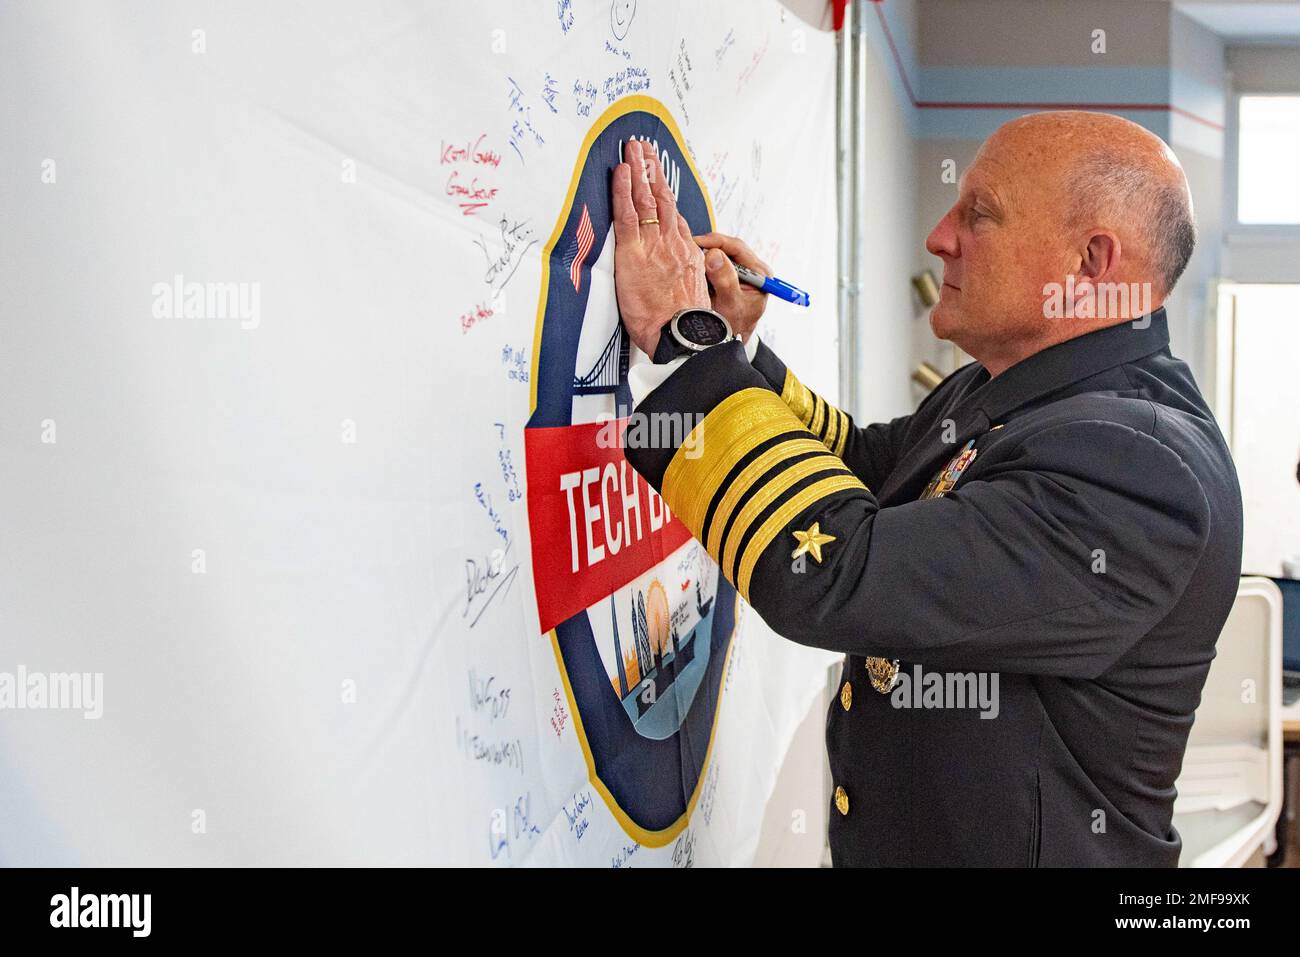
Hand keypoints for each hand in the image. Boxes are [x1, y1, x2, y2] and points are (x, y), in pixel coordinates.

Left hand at [611, 139, 709, 356]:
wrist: (683, 335)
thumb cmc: (685, 326)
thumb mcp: (692, 299)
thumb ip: (683, 281)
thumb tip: (674, 281)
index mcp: (688, 255)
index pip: (674, 219)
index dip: (665, 198)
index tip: (660, 184)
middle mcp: (673, 244)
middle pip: (662, 200)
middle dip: (653, 172)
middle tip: (646, 150)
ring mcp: (654, 245)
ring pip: (646, 200)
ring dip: (640, 170)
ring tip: (634, 149)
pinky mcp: (634, 252)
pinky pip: (627, 213)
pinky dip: (624, 189)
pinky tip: (621, 172)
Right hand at [692, 232, 771, 343]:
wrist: (728, 340)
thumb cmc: (734, 326)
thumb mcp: (731, 305)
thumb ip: (725, 281)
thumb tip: (714, 256)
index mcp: (759, 274)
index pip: (738, 247)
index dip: (717, 242)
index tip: (698, 242)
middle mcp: (750, 269)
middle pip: (726, 247)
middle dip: (707, 246)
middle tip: (687, 247)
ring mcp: (736, 271)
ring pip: (717, 254)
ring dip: (702, 254)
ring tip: (686, 256)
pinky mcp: (724, 275)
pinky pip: (711, 263)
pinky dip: (699, 263)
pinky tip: (689, 266)